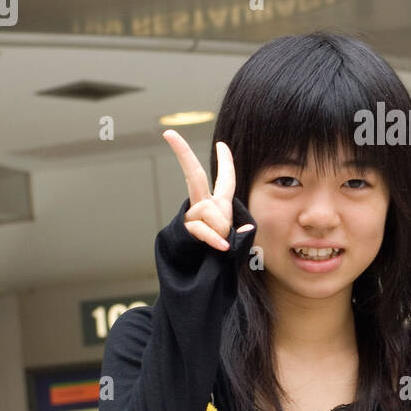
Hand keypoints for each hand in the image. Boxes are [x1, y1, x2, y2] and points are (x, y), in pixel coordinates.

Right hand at [162, 130, 254, 251]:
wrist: (199, 277)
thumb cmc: (219, 257)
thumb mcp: (236, 240)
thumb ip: (242, 232)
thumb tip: (242, 230)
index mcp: (218, 204)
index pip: (225, 180)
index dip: (225, 161)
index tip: (221, 143)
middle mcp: (202, 206)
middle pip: (194, 175)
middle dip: (182, 152)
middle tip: (169, 133)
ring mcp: (192, 217)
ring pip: (212, 212)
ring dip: (222, 231)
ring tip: (220, 244)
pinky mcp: (186, 230)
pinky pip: (205, 230)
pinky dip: (216, 240)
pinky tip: (222, 247)